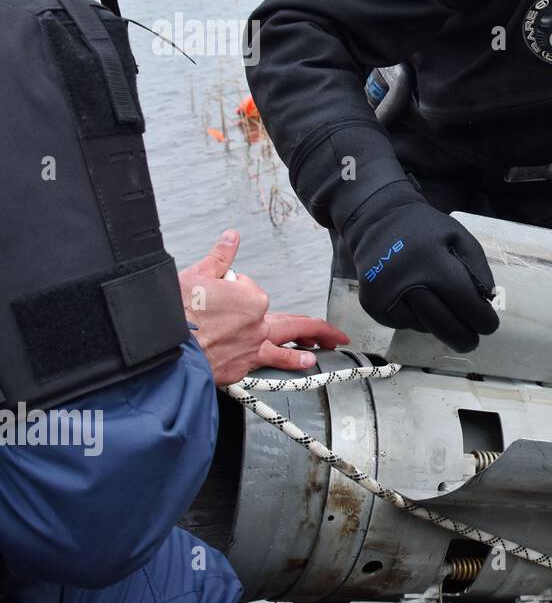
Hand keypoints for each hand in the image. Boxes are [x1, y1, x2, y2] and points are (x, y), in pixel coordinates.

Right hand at [177, 229, 349, 385]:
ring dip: (310, 343)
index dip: (235, 291)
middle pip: (293, 322)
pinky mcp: (244, 364)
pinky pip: (272, 362)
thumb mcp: (197, 275)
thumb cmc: (177, 311)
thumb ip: (221, 256)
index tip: (218, 295)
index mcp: (250, 297)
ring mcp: (253, 344)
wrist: (165, 346)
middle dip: (317, 327)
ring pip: (287, 342)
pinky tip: (303, 365)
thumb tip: (232, 237)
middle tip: (335, 333)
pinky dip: (290, 363)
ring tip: (325, 346)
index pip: (250, 292)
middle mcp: (258, 321)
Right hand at [344, 189, 499, 351]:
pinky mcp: (371, 304)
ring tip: (445, 313)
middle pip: (442, 323)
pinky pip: (402, 324)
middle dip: (462, 337)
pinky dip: (416, 321)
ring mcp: (385, 294)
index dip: (480, 319)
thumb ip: (477, 268)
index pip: (464, 300)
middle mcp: (406, 280)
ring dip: (439, 327)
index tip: (489, 326)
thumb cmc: (425, 231)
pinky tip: (419, 304)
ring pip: (422, 327)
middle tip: (472, 342)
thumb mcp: (459, 237)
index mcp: (432, 260)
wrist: (378, 221)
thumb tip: (485, 303)